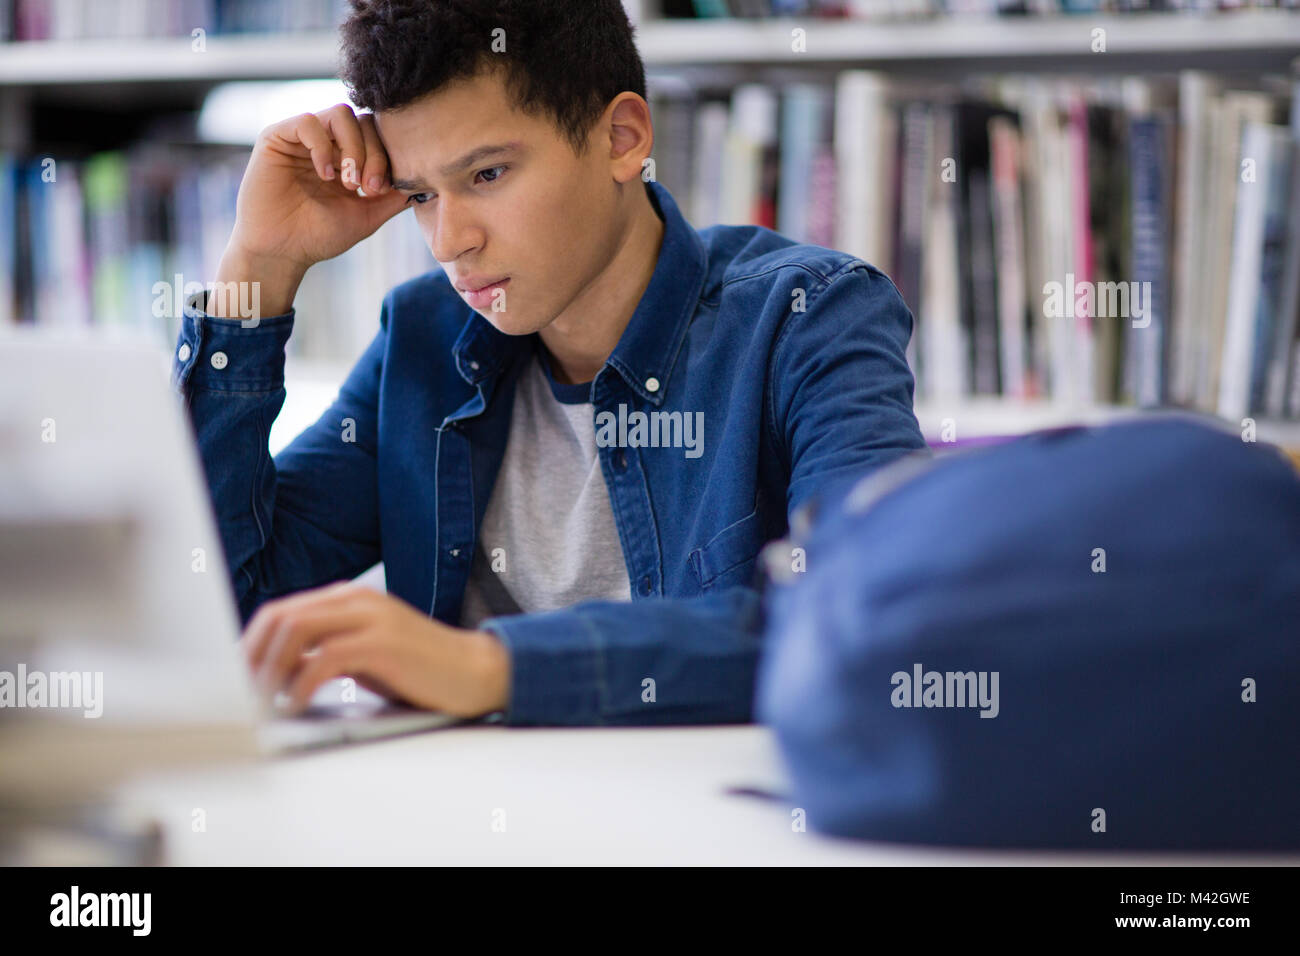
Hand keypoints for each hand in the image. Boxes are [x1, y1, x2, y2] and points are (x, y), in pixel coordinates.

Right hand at [226, 103, 409, 273]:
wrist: (281, 251)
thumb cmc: (319, 235)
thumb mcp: (367, 216)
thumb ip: (393, 197)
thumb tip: (425, 181)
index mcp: (347, 156)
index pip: (377, 134)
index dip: (387, 156)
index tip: (382, 189)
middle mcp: (327, 141)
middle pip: (364, 121)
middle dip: (375, 153)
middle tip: (370, 187)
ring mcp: (303, 137)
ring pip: (340, 115)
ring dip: (353, 148)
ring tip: (350, 183)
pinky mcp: (277, 137)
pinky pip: (308, 122)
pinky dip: (323, 147)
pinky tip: (326, 176)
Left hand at [239, 582, 510, 718]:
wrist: (474, 670)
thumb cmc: (419, 668)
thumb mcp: (363, 655)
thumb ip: (323, 654)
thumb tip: (274, 675)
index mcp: (348, 598)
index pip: (280, 611)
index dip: (250, 645)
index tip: (237, 678)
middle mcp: (356, 599)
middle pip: (280, 616)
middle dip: (252, 656)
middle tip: (243, 692)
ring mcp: (370, 617)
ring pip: (296, 630)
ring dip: (270, 669)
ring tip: (265, 700)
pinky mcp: (383, 643)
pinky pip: (324, 658)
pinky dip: (301, 684)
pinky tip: (296, 704)